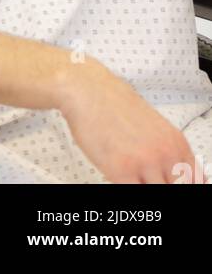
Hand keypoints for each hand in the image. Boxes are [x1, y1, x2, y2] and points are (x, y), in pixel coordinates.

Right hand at [58, 57, 203, 182]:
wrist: (86, 89)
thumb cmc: (113, 102)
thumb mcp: (153, 125)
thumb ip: (167, 151)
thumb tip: (175, 174)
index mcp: (176, 143)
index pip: (195, 180)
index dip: (184, 185)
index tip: (169, 182)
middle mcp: (165, 154)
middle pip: (177, 188)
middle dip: (162, 185)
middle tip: (146, 179)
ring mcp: (144, 163)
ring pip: (156, 192)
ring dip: (143, 185)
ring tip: (131, 176)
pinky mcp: (121, 171)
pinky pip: (132, 192)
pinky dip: (126, 186)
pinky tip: (117, 175)